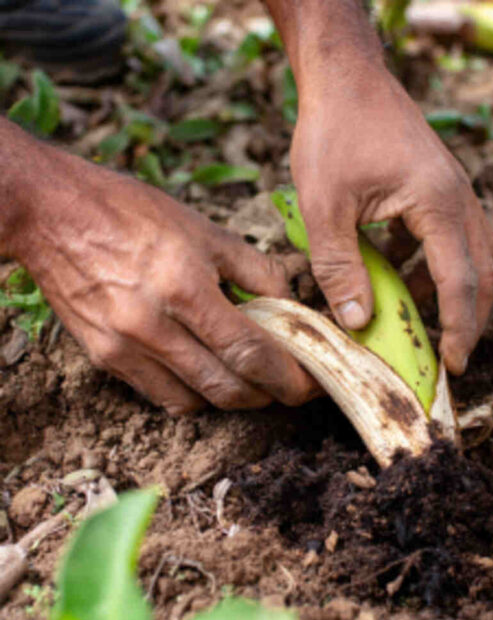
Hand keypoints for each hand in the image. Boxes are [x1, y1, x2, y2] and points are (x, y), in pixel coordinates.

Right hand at [7, 138, 314, 414]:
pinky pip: (163, 396)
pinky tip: (209, 376)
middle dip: (268, 395)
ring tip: (253, 381)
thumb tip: (291, 304)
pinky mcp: (105, 358)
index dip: (287, 377)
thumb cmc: (132, 213)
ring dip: (234, 398)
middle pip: (227, 388)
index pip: (249, 352)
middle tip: (289, 386)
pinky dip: (195, 396)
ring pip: (197, 402)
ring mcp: (124, 348)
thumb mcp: (204, 231)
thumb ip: (255, 271)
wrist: (51, 214)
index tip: (310, 383)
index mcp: (183, 288)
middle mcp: (152, 327)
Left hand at [291, 62, 492, 374]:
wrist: (346, 76)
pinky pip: (447, 240)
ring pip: (470, 259)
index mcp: (438, 205)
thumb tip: (358, 323)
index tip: (450, 366)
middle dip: (468, 321)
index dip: (457, 330)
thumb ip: (341, 268)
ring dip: (448, 295)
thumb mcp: (325, 206)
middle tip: (447, 358)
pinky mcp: (438, 190)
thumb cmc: (335, 130)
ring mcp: (453, 193)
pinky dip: (431, 268)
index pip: (461, 283)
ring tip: (416, 323)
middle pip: (482, 274)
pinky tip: (396, 277)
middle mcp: (459, 200)